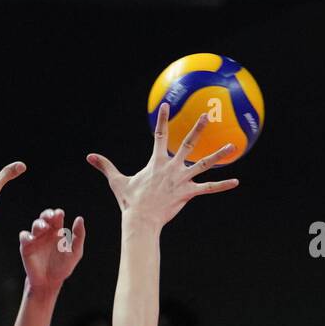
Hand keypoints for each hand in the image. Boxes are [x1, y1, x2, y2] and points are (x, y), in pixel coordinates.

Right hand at [19, 208, 84, 293]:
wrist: (49, 282)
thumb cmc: (62, 268)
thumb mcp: (75, 253)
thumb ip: (78, 236)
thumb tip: (79, 218)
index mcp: (57, 232)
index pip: (56, 218)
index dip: (57, 214)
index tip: (59, 214)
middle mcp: (46, 234)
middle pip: (44, 217)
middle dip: (47, 214)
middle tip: (51, 216)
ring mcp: (36, 239)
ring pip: (35, 225)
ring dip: (39, 224)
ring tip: (44, 228)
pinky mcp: (26, 247)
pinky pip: (24, 236)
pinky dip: (26, 235)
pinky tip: (32, 239)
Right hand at [87, 103, 237, 227]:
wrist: (140, 220)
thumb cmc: (130, 202)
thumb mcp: (117, 182)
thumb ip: (105, 166)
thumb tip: (89, 156)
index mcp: (156, 162)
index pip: (159, 134)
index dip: (162, 119)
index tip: (166, 105)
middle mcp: (171, 167)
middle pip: (188, 143)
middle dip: (198, 128)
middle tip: (207, 115)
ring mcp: (182, 180)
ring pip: (204, 164)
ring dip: (219, 154)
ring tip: (233, 146)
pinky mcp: (188, 193)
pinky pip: (208, 188)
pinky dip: (222, 185)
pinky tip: (236, 181)